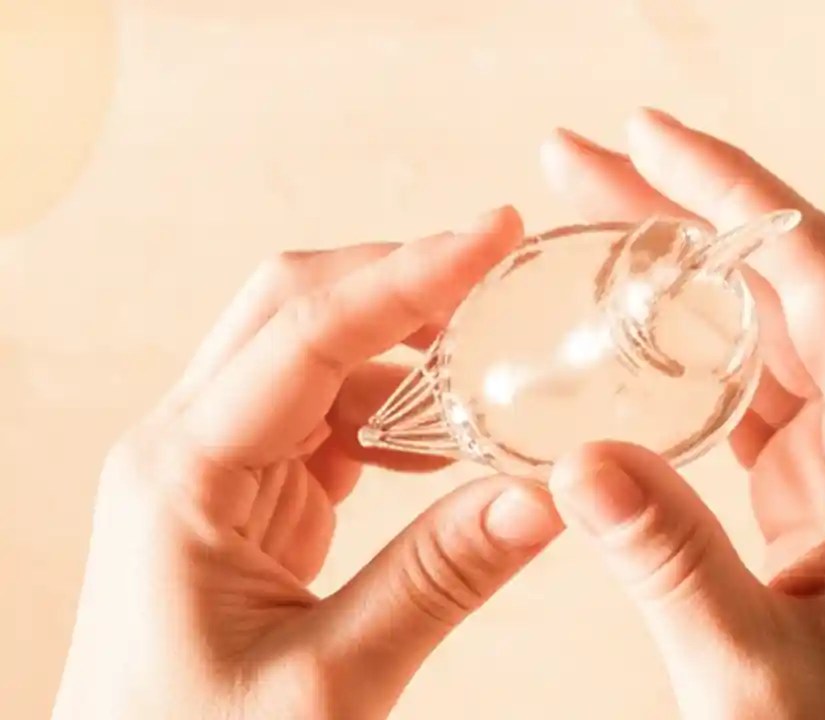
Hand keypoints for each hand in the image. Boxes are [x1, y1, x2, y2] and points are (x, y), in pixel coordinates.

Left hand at [52, 207, 563, 719]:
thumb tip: (546, 495)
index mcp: (180, 474)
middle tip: (499, 268)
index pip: (308, 335)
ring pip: (313, 363)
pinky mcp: (240, 502)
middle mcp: (184, 450)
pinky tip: (440, 446)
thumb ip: (439, 580)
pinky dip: (390, 417)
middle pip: (294, 313)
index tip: (494, 234)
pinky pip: (321, 424)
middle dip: (400, 282)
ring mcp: (209, 471)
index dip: (411, 276)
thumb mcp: (327, 682)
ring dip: (402, 356)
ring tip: (489, 370)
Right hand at [540, 111, 824, 718]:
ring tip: (592, 224)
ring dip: (682, 275)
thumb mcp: (757, 677)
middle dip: (682, 214)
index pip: (822, 279)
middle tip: (581, 165)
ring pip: (772, 329)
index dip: (732, 194)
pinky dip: (694, 349)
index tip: (647, 138)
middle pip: (790, 285)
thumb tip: (579, 462)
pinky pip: (763, 390)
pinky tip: (637, 327)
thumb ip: (672, 566)